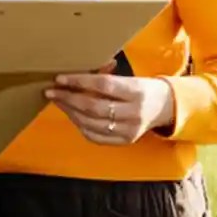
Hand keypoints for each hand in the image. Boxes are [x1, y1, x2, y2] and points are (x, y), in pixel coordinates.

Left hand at [45, 67, 174, 145]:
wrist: (165, 108)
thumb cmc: (141, 87)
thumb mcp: (129, 77)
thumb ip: (105, 74)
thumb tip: (73, 74)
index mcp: (137, 91)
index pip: (103, 85)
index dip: (79, 81)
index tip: (59, 79)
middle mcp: (134, 113)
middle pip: (94, 107)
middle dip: (69, 98)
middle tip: (51, 91)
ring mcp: (130, 131)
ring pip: (91, 124)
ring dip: (70, 112)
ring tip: (58, 101)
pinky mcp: (124, 141)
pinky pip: (95, 136)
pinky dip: (79, 125)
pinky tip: (71, 114)